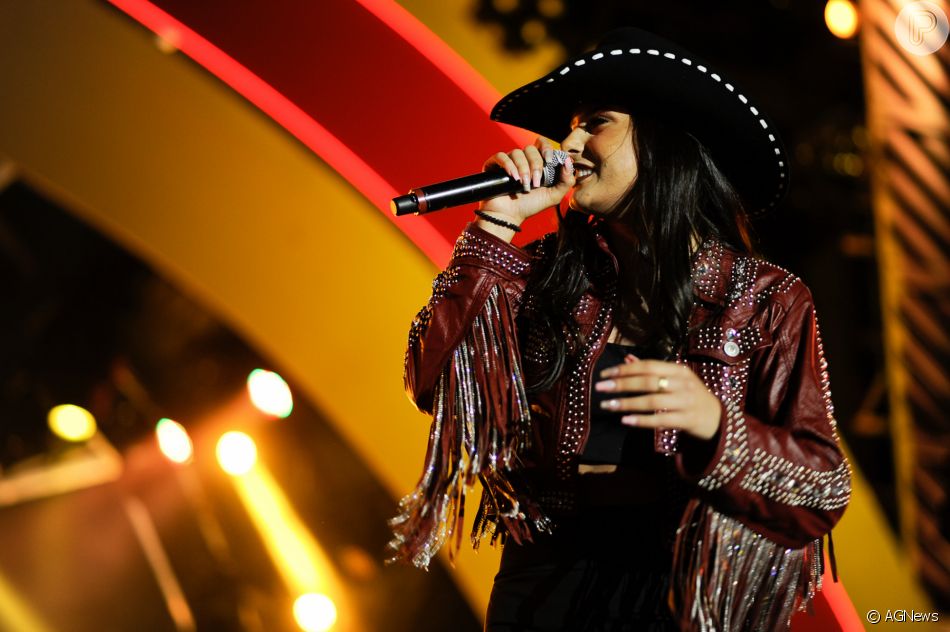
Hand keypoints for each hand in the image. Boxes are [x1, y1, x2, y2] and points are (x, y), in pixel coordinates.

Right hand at [477, 137, 573, 224]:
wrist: (509, 216)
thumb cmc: (530, 206)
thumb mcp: (554, 196)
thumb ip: (566, 180)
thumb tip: (569, 161)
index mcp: (537, 163)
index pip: (542, 144)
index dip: (546, 148)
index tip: (549, 161)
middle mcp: (523, 160)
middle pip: (530, 148)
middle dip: (535, 165)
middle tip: (535, 183)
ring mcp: (508, 162)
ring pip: (517, 152)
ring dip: (523, 169)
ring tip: (523, 184)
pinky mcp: (494, 165)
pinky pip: (501, 156)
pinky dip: (508, 165)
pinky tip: (512, 177)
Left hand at [595, 357, 721, 439]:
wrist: (717, 418)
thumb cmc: (690, 396)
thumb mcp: (675, 379)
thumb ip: (652, 370)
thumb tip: (627, 359)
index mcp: (678, 370)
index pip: (648, 366)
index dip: (625, 369)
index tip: (605, 374)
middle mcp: (683, 384)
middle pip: (648, 382)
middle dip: (622, 384)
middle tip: (600, 388)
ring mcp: (686, 402)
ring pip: (652, 401)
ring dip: (627, 403)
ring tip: (607, 406)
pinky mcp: (686, 420)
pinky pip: (660, 420)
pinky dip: (642, 420)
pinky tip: (625, 420)